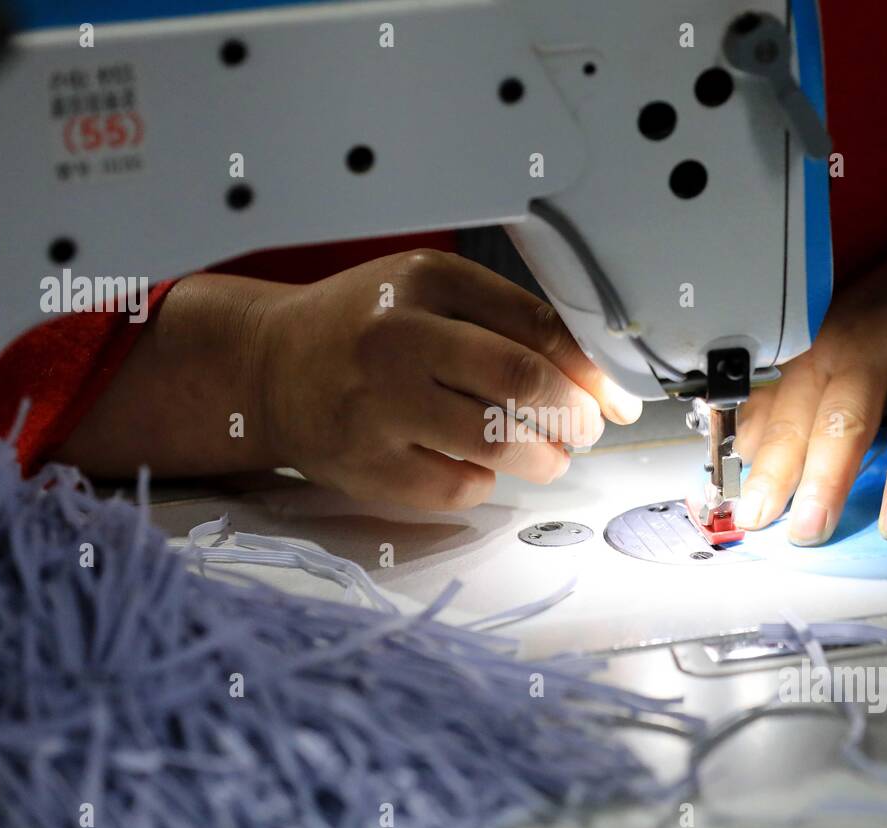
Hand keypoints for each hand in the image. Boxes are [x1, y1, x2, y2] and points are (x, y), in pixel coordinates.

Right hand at [257, 249, 641, 508]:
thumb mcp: (430, 294)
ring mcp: (380, 404)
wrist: (269, 365)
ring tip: (546, 456)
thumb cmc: (364, 328)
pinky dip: (484, 482)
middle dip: (575, 415)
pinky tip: (475, 466)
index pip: (539, 326)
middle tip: (582, 429)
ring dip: (544, 458)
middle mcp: (400, 337)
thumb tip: (596, 379)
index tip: (616, 398)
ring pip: (500, 443)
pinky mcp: (368, 464)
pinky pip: (459, 487)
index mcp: (427, 281)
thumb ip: (506, 321)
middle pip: (525, 381)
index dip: (592, 371)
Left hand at [732, 186, 886, 544]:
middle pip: (846, 417)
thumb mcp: (831, 344)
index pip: (791, 414)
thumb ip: (789, 399)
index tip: (754, 515)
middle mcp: (875, 348)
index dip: (771, 466)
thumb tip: (742, 453)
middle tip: (810, 529)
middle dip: (825, 475)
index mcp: (827, 349)